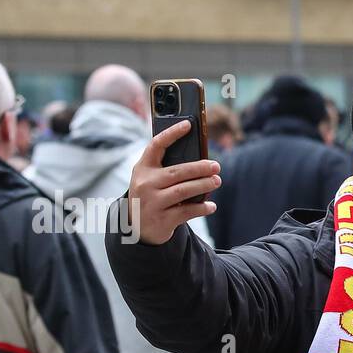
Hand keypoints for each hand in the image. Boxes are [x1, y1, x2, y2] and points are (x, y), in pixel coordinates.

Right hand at [126, 120, 219, 244]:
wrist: (136, 227)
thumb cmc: (150, 195)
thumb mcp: (150, 179)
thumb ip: (167, 168)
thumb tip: (200, 161)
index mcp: (142, 168)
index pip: (156, 145)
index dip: (172, 133)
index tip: (189, 124)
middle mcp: (145, 184)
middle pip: (177, 171)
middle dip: (199, 168)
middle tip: (216, 166)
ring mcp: (153, 202)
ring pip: (183, 191)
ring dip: (203, 185)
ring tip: (217, 181)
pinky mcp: (162, 219)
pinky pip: (187, 211)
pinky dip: (202, 208)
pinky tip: (211, 206)